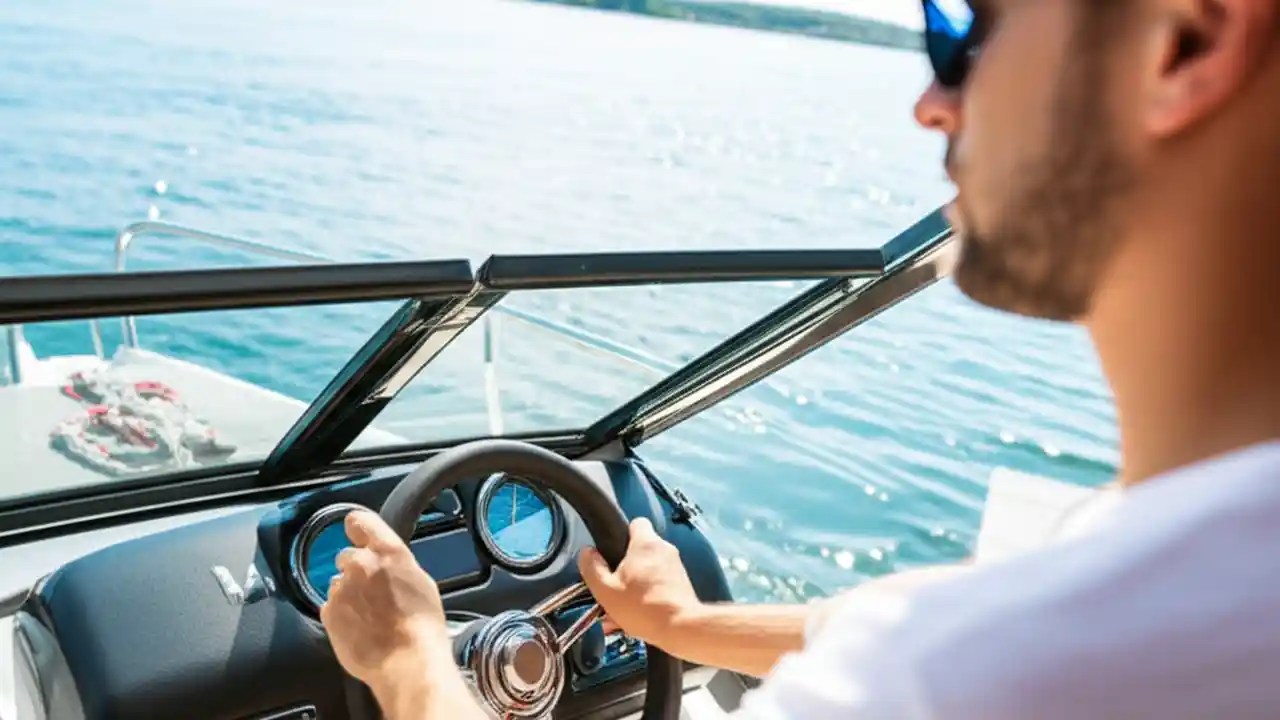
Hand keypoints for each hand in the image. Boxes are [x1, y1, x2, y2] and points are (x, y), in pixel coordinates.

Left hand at [320, 510, 450, 694]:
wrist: (407, 661)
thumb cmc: (421, 626)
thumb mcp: (420, 581)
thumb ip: (396, 564)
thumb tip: (385, 561)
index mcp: (388, 552)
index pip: (360, 521)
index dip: (357, 527)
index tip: (356, 532)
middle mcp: (361, 565)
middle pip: (346, 556)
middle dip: (356, 570)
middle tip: (372, 591)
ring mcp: (341, 589)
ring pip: (338, 583)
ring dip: (348, 594)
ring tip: (368, 615)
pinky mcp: (329, 612)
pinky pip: (330, 606)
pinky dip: (341, 614)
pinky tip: (359, 627)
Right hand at [578, 517, 701, 648]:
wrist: (680, 628)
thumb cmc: (643, 607)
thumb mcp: (606, 590)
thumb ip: (592, 568)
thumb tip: (587, 553)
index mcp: (646, 543)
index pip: (636, 522)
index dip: (623, 534)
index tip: (613, 551)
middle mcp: (664, 549)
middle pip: (640, 550)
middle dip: (626, 567)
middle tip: (614, 586)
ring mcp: (676, 566)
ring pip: (649, 571)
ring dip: (635, 586)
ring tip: (622, 610)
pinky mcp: (682, 584)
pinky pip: (660, 585)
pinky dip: (648, 596)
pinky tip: (637, 617)